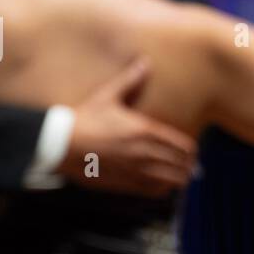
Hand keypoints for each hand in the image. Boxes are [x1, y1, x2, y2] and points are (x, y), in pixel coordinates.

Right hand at [59, 57, 197, 196]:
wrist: (62, 144)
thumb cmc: (85, 119)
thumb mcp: (108, 96)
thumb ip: (130, 80)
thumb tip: (145, 62)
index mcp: (145, 130)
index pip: (184, 146)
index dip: (192, 151)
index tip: (191, 151)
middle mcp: (145, 153)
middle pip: (182, 165)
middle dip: (188, 165)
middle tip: (189, 164)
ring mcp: (136, 171)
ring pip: (172, 181)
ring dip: (178, 178)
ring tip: (179, 175)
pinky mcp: (125, 184)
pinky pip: (155, 191)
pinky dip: (163, 189)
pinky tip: (162, 184)